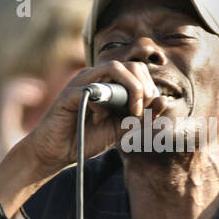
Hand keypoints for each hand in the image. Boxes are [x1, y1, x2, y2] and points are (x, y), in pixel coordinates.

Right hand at [0, 60, 169, 218]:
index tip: (148, 113)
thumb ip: (140, 118)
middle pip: (131, 65)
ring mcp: (81, 82)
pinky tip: (102, 118)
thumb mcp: (120, 130)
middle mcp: (95, 77)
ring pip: (115, 68)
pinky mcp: (69, 93)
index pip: (138, 71)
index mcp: (108, 83)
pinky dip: (106, 101)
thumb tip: (163, 102)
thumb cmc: (85, 139)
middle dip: (144, 88)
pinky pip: (94, 86)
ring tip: (131, 112)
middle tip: (140, 113)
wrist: (55, 153)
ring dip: (131, 90)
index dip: (150, 89)